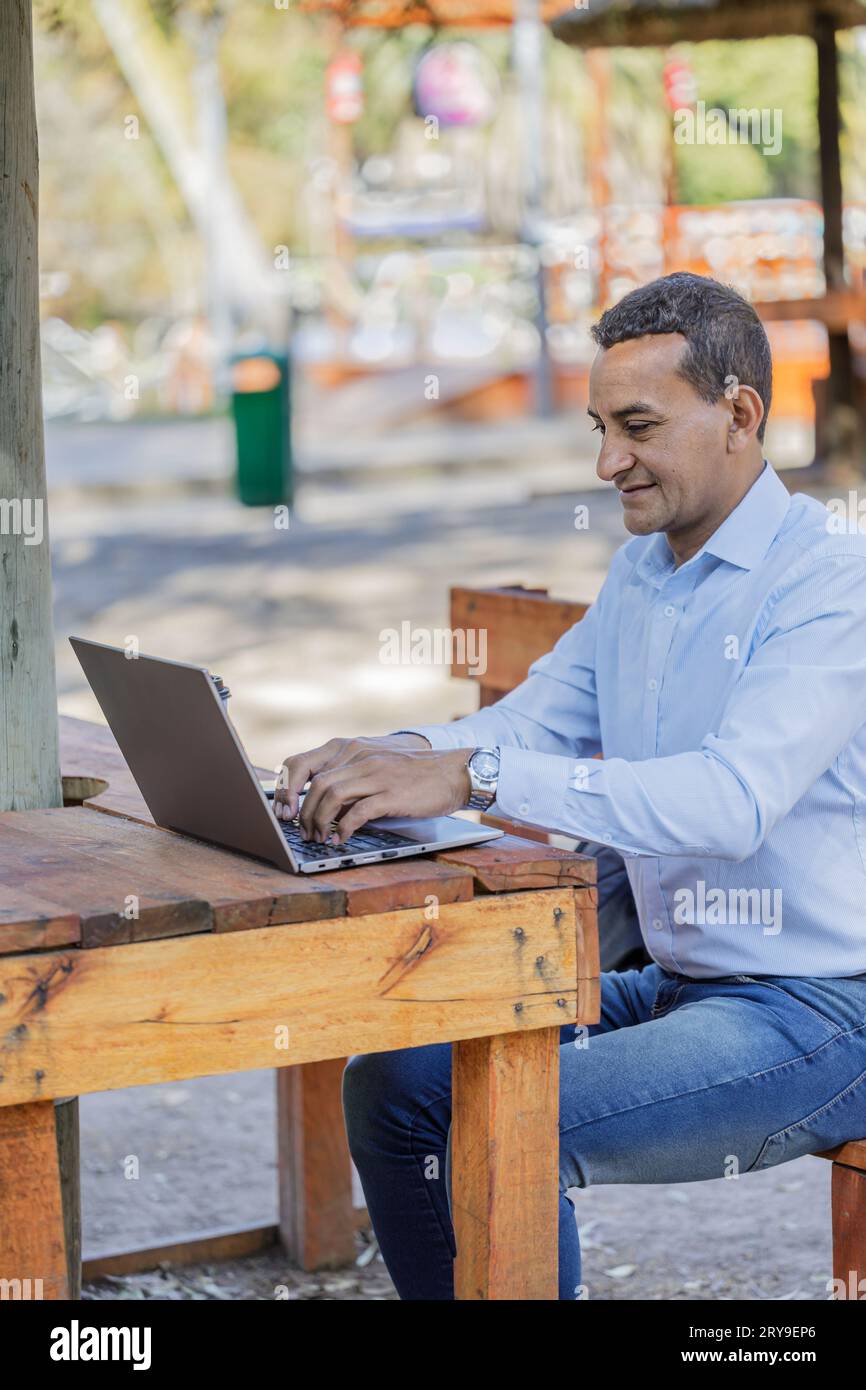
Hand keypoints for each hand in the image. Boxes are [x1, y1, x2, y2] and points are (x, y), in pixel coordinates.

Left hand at [275, 736, 471, 844]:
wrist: (454, 771)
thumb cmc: (412, 773)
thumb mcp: (374, 764)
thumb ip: (348, 775)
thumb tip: (319, 802)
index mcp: (351, 747)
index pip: (301, 762)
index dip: (285, 788)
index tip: (283, 810)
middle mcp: (360, 756)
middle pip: (314, 782)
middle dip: (301, 811)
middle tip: (301, 831)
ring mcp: (376, 773)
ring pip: (331, 794)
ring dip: (318, 820)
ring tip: (319, 837)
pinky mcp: (392, 793)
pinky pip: (358, 811)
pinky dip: (343, 828)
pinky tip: (341, 839)